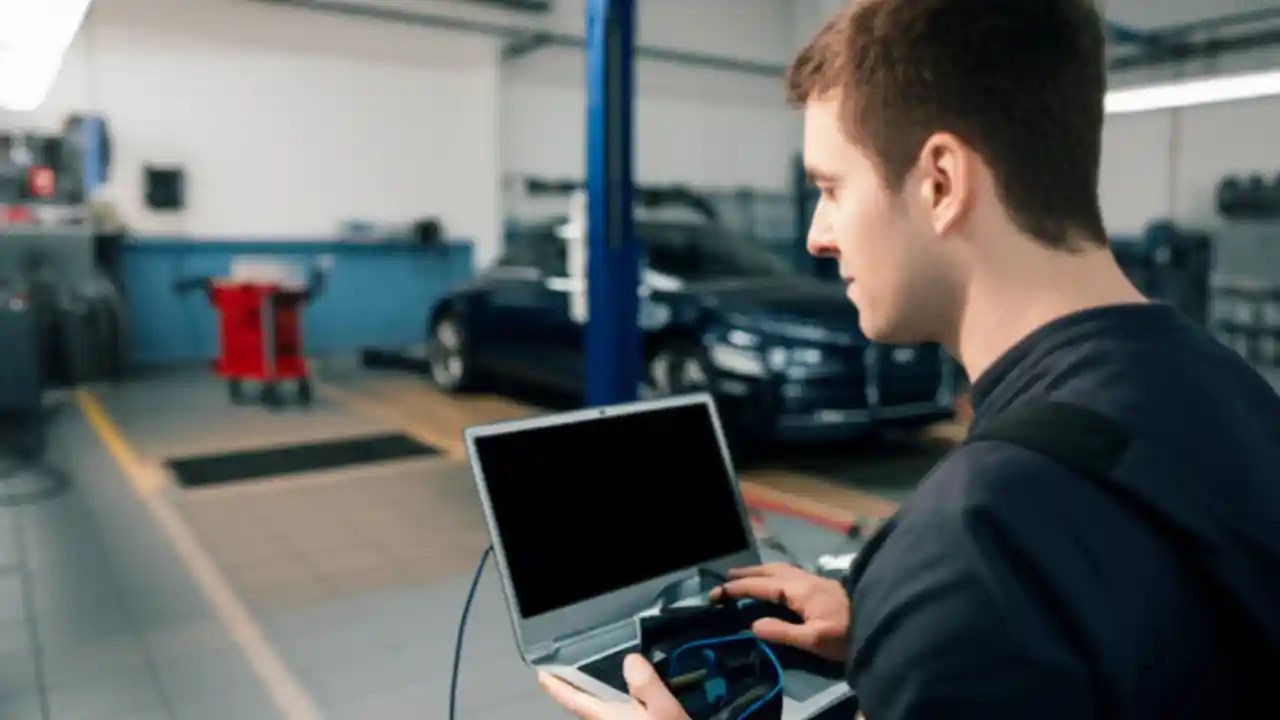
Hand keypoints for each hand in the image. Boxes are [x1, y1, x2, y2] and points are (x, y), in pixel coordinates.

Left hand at [538, 654, 689, 719]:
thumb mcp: (665, 711)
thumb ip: (647, 686)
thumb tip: (629, 659)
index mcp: (607, 717)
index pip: (573, 700)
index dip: (555, 687)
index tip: (540, 672)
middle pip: (585, 705)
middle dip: (575, 689)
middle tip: (571, 667)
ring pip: (600, 711)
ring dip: (596, 696)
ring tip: (599, 675)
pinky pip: (615, 714)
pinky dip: (614, 701)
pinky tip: (627, 695)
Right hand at [710, 563, 850, 662]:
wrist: (879, 620)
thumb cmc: (846, 633)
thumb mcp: (813, 640)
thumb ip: (782, 632)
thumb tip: (752, 625)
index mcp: (797, 590)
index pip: (760, 586)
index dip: (736, 589)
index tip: (716, 593)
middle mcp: (802, 579)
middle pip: (768, 570)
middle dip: (745, 574)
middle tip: (725, 579)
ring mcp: (813, 579)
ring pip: (780, 568)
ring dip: (759, 571)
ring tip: (745, 576)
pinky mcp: (821, 584)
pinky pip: (788, 572)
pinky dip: (773, 573)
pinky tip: (776, 580)